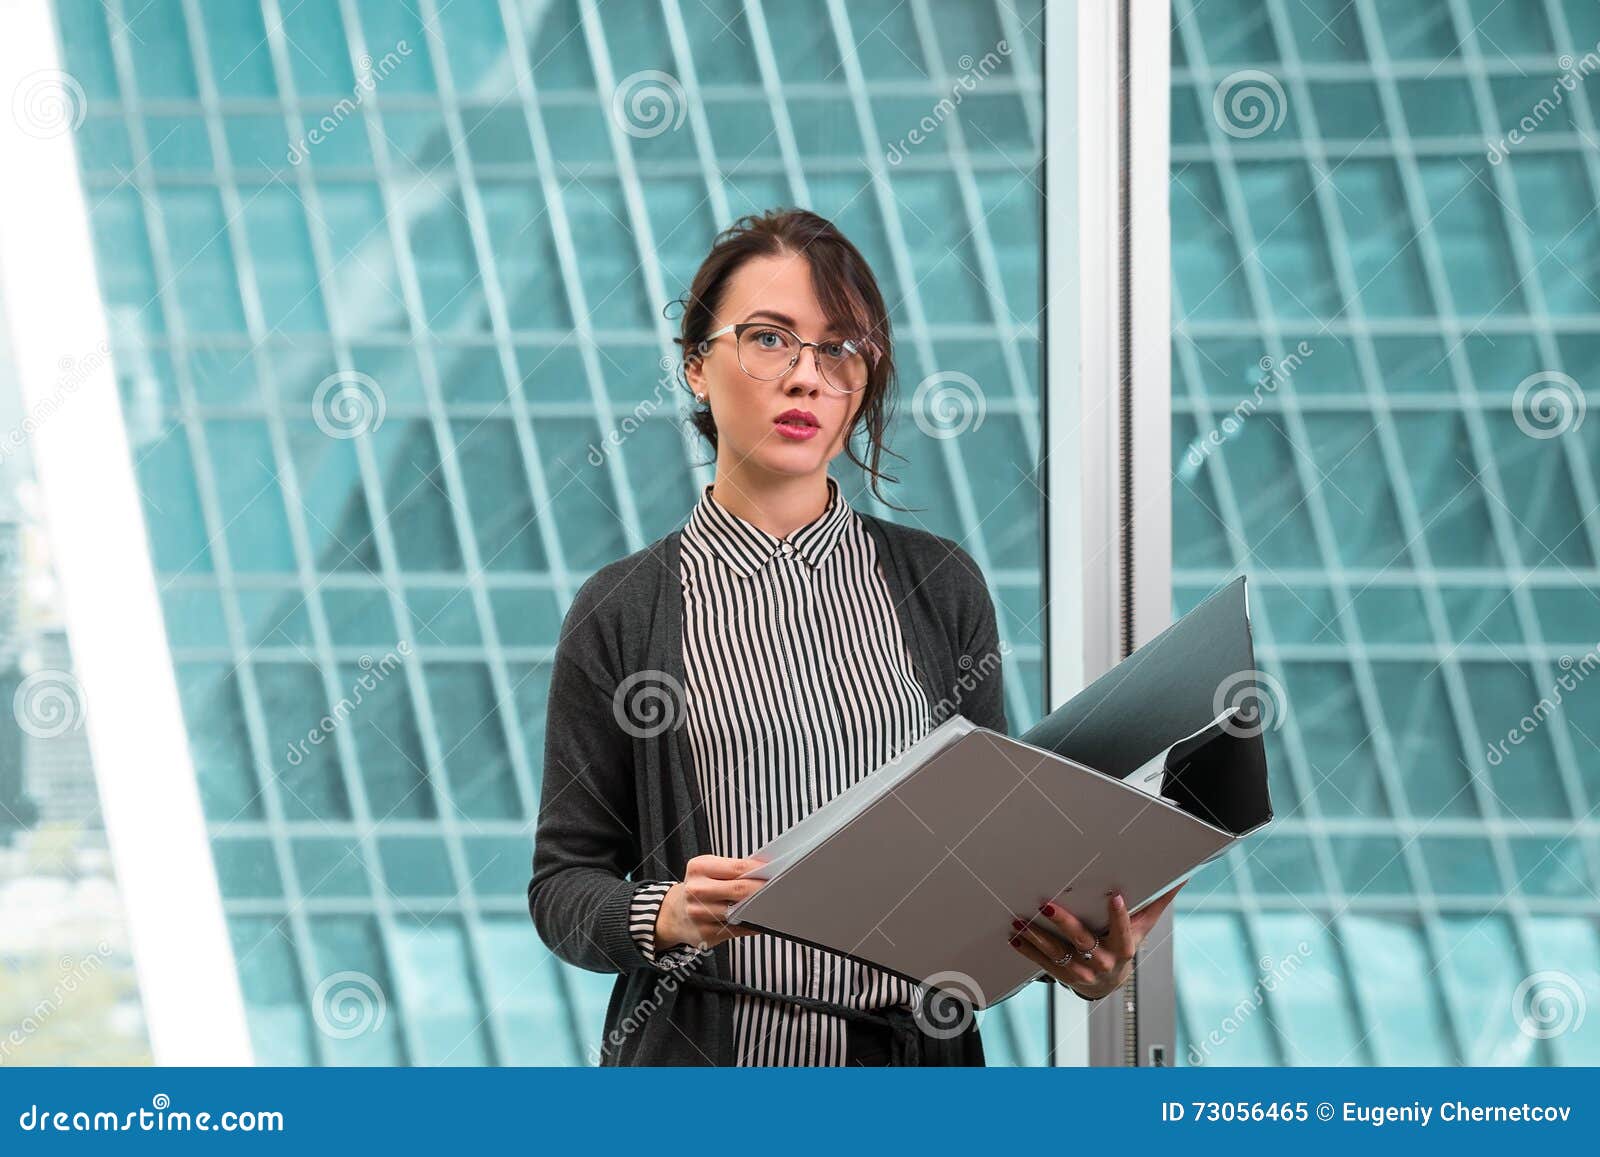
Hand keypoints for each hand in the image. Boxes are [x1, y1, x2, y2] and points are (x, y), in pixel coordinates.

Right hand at [655, 854, 766, 952]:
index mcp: (698, 868)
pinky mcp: (704, 934)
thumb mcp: (709, 870)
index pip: (737, 868)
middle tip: (781, 888)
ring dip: (758, 910)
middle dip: (763, 890)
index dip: (760, 870)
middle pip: (739, 890)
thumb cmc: (699, 887)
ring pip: (738, 912)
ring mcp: (698, 914)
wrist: (674, 913)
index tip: (776, 871)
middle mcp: (696, 890)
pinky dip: (751, 926)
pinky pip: (736, 930)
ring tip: (772, 905)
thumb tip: (764, 871)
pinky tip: (758, 921)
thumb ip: (733, 870)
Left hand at [1006, 882, 1185, 998]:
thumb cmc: (1125, 944)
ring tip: (1020, 920)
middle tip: (1046, 905)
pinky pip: (1043, 963)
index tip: (1115, 896)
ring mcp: (1081, 971)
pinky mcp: (1063, 975)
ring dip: (1037, 937)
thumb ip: (1157, 902)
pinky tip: (1015, 936)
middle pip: (1082, 941)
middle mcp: (1102, 962)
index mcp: (1123, 948)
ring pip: (1057, 953)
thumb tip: (1181, 877)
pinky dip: (1027, 949)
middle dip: (1064, 922)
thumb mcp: (1143, 927)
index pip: (1123, 931)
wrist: (1110, 981)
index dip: (1119, 916)